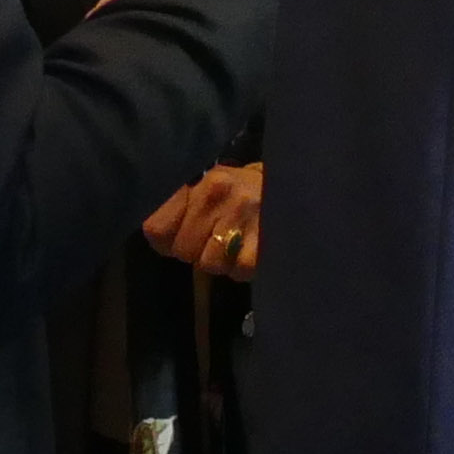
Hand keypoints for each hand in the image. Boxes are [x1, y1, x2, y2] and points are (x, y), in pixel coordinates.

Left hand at [143, 161, 263, 278]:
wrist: (295, 185)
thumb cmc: (242, 192)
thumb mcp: (209, 187)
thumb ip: (181, 207)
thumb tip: (159, 239)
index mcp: (200, 182)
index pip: (157, 227)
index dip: (165, 241)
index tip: (179, 237)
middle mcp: (219, 194)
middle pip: (183, 251)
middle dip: (195, 252)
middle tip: (215, 239)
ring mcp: (244, 217)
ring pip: (209, 264)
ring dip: (221, 263)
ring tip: (236, 244)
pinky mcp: (264, 242)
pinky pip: (238, 271)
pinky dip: (242, 269)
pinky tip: (251, 251)